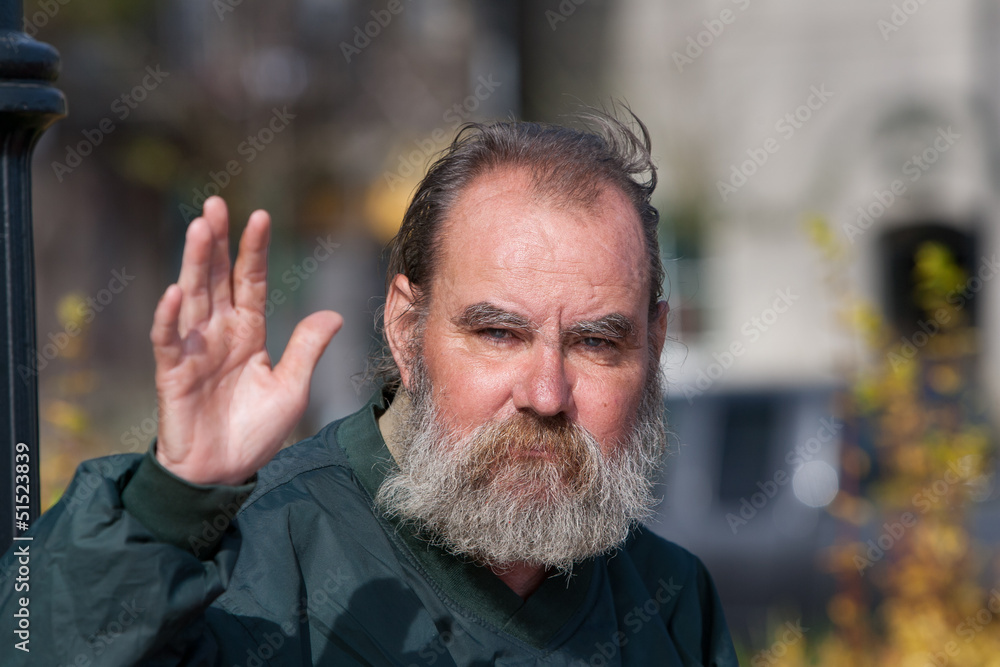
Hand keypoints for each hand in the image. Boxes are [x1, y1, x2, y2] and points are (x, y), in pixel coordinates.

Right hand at [150, 197, 341, 484]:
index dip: (254, 251)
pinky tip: (175, 292)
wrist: (225, 473)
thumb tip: (333, 314)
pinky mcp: (173, 375)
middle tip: (215, 204)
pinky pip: (168, 342)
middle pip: (217, 279)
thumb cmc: (254, 431)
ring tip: (198, 228)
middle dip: (216, 242)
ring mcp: (194, 351)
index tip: (260, 216)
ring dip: (194, 263)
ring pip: (193, 298)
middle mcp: (219, 334)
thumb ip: (307, 350)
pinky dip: (170, 318)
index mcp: (248, 333)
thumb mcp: (291, 388)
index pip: (251, 282)